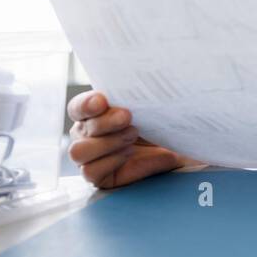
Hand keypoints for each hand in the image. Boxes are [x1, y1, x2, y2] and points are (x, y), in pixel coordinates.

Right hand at [66, 90, 202, 188]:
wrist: (178, 149)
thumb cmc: (160, 123)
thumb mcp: (150, 107)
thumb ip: (135, 96)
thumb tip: (136, 81)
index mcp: (93, 114)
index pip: (78, 108)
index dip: (86, 104)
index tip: (103, 100)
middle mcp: (86, 135)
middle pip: (79, 130)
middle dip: (104, 123)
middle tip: (127, 117)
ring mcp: (90, 157)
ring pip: (79, 151)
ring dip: (106, 143)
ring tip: (131, 136)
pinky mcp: (98, 176)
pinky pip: (91, 171)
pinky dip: (109, 161)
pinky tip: (127, 153)